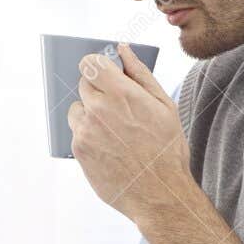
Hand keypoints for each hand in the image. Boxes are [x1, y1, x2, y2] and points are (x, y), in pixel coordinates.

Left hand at [67, 43, 190, 220]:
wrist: (159, 193)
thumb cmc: (167, 149)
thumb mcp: (164, 106)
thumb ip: (140, 74)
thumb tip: (123, 50)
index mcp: (120, 92)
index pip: (89, 63)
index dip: (97, 67)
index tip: (106, 75)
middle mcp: (97, 109)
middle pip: (83, 85)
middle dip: (98, 91)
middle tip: (119, 111)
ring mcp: (85, 131)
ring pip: (77, 110)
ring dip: (90, 115)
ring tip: (115, 133)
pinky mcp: (78, 151)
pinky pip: (78, 133)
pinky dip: (89, 137)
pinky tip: (110, 149)